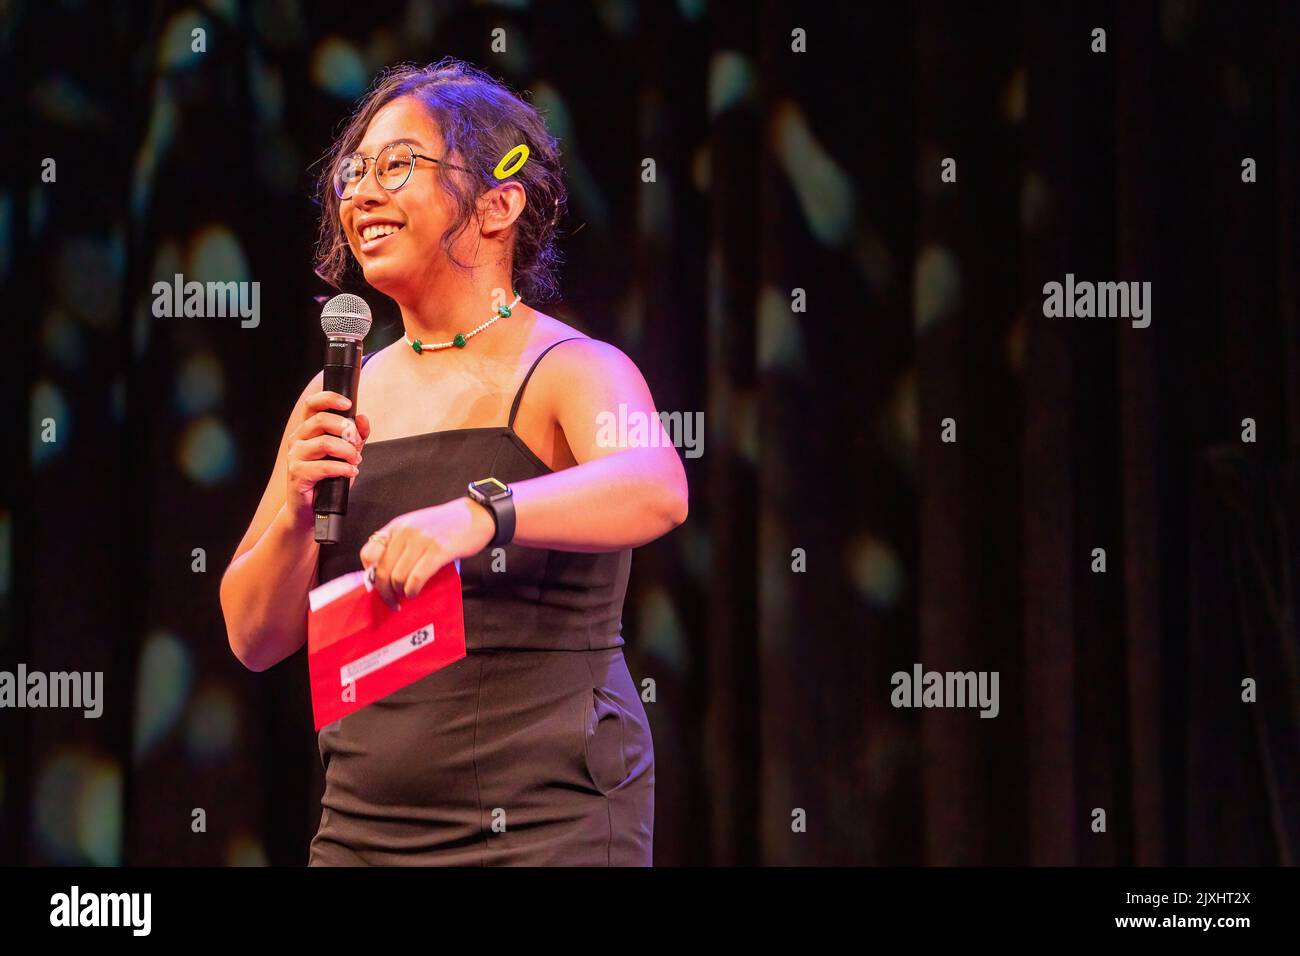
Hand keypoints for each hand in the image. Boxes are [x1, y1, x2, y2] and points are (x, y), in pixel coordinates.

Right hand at [285, 391, 369, 525]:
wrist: (311, 508)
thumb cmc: (327, 478)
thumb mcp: (346, 453)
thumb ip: (356, 436)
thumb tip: (363, 418)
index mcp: (307, 430)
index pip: (312, 404)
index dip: (330, 399)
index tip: (348, 404)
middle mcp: (297, 439)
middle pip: (321, 420)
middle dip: (346, 428)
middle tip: (357, 442)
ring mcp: (295, 456)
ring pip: (324, 442)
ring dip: (347, 451)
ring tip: (356, 460)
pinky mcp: (297, 473)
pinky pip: (324, 466)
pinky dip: (343, 468)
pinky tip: (351, 472)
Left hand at [359, 497, 495, 609]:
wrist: (476, 516)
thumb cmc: (446, 526)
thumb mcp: (416, 528)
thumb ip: (400, 544)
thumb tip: (385, 574)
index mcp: (397, 527)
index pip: (368, 553)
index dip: (370, 574)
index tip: (379, 585)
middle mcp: (405, 532)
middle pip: (382, 570)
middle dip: (384, 592)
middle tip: (392, 602)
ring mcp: (421, 540)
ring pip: (398, 577)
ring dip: (400, 592)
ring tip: (408, 596)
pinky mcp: (438, 551)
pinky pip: (416, 578)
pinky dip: (413, 590)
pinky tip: (415, 592)